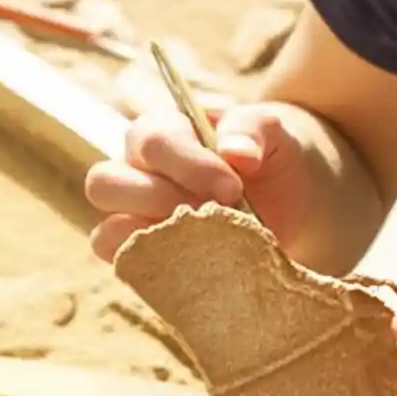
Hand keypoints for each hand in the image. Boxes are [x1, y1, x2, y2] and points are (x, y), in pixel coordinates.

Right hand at [84, 105, 312, 261]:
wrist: (291, 197)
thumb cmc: (272, 155)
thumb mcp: (274, 131)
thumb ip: (253, 129)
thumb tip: (235, 151)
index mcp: (165, 129)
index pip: (151, 141)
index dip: (190, 166)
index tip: (233, 188)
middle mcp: (137, 170)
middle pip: (105, 182)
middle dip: (162, 201)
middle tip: (216, 212)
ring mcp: (134, 215)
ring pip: (105, 229)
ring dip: (152, 238)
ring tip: (205, 239)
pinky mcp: (145, 253)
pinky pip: (123, 264)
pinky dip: (152, 266)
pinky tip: (196, 263)